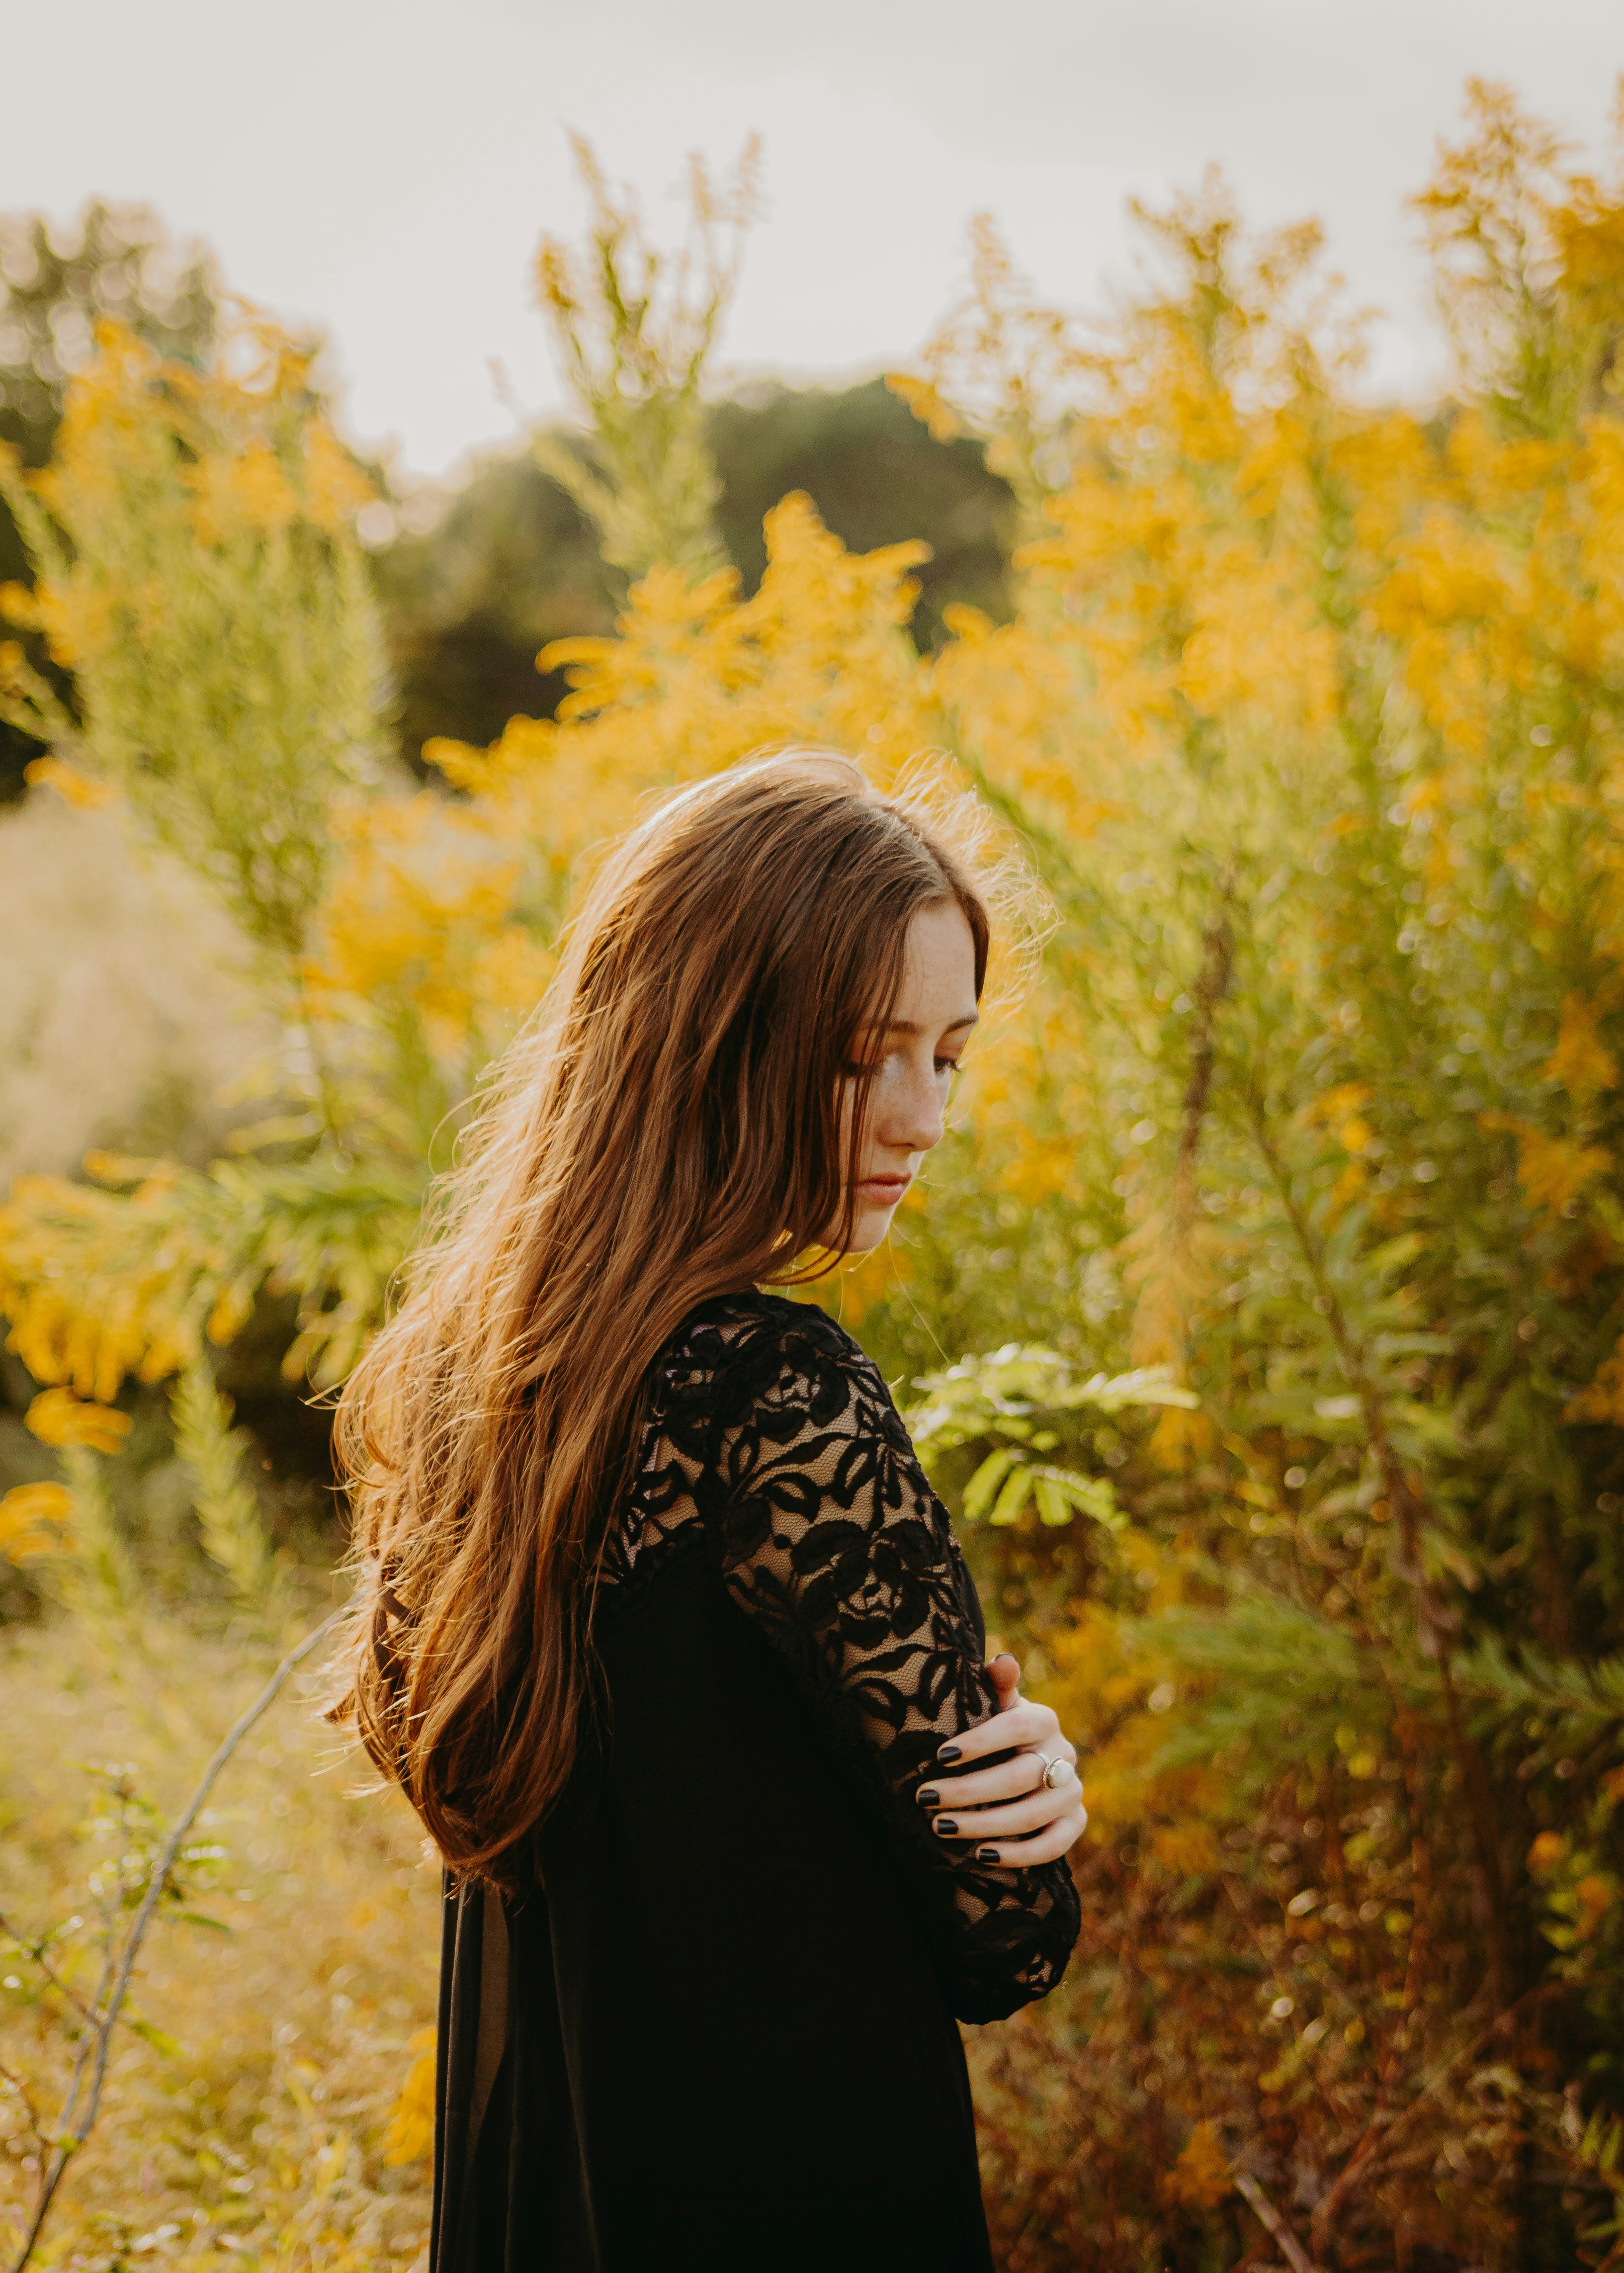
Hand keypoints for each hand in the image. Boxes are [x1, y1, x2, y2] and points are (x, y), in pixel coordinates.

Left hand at [914, 1652, 1085, 1867]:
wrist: (1026, 1763)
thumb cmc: (997, 1730)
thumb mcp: (994, 1705)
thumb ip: (995, 1685)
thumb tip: (1002, 1662)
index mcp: (1044, 1720)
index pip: (1017, 1727)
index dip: (980, 1742)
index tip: (940, 1756)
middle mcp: (1064, 1755)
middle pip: (1018, 1777)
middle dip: (967, 1790)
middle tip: (926, 1799)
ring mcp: (1071, 1791)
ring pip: (1031, 1815)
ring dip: (983, 1825)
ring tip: (940, 1827)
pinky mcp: (1075, 1823)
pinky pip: (1052, 1846)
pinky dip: (1017, 1854)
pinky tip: (981, 1855)